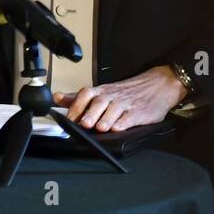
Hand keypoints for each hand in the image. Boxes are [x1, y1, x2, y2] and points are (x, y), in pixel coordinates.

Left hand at [52, 65, 186, 131]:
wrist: (157, 85)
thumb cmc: (126, 91)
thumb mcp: (101, 91)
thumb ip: (78, 97)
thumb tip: (56, 98)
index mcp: (102, 91)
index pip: (86, 94)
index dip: (76, 105)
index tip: (69, 117)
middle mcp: (113, 96)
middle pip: (99, 102)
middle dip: (90, 113)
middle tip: (83, 124)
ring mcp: (127, 104)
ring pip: (114, 110)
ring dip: (105, 119)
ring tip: (99, 128)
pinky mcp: (141, 112)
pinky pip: (131, 117)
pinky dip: (124, 123)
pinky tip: (118, 128)